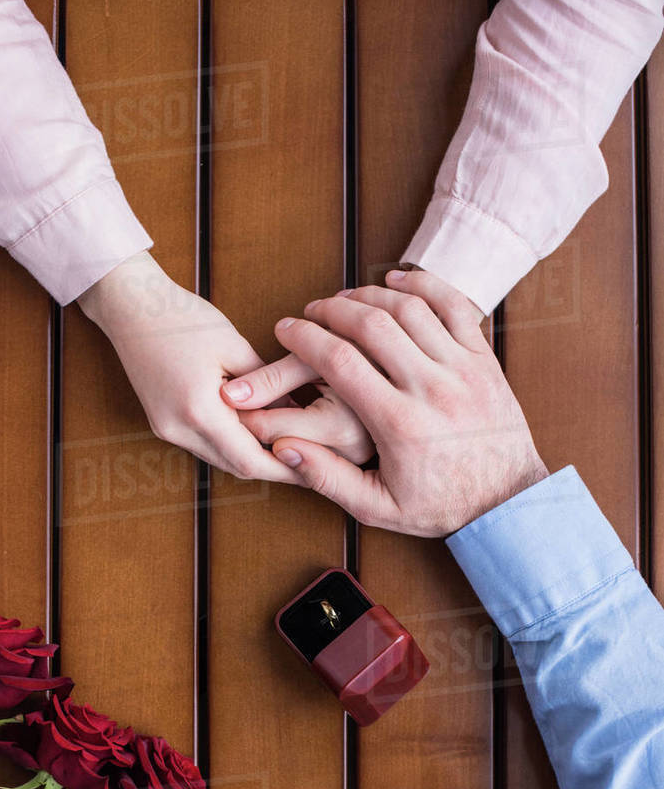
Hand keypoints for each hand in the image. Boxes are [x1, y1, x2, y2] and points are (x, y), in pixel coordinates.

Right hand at [78, 252, 301, 483]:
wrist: (130, 305)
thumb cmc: (182, 317)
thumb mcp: (235, 346)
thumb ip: (268, 385)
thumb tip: (298, 411)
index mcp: (198, 410)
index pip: (249, 460)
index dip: (283, 469)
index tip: (311, 470)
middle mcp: (178, 430)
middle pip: (235, 467)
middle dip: (272, 467)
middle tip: (308, 463)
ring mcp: (166, 430)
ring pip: (220, 459)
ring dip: (251, 455)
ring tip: (287, 445)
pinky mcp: (163, 424)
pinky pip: (205, 445)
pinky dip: (231, 443)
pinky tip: (254, 430)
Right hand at [246, 271, 546, 534]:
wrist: (507, 502)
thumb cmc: (440, 506)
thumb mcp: (377, 507)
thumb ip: (326, 477)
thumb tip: (281, 446)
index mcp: (399, 424)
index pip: (341, 362)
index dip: (305, 338)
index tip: (285, 329)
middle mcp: (432, 389)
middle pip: (372, 325)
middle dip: (331, 310)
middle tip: (310, 311)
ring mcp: (462, 369)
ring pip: (410, 308)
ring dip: (371, 295)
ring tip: (345, 299)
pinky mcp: (483, 359)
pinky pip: (454, 305)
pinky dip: (423, 284)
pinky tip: (397, 281)